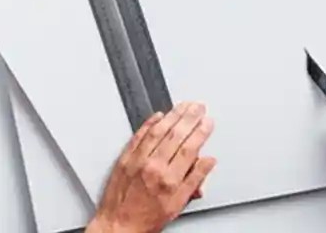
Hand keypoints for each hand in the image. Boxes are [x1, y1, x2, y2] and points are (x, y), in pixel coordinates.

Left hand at [88, 102, 216, 232]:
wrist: (118, 226)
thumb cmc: (146, 219)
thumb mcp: (178, 205)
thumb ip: (194, 181)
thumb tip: (207, 163)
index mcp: (169, 180)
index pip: (190, 148)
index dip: (201, 132)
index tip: (207, 122)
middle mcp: (153, 167)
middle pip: (176, 135)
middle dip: (190, 117)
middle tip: (198, 107)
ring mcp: (137, 160)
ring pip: (158, 131)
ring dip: (173, 115)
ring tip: (183, 106)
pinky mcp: (125, 158)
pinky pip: (139, 135)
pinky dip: (149, 123)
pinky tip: (158, 115)